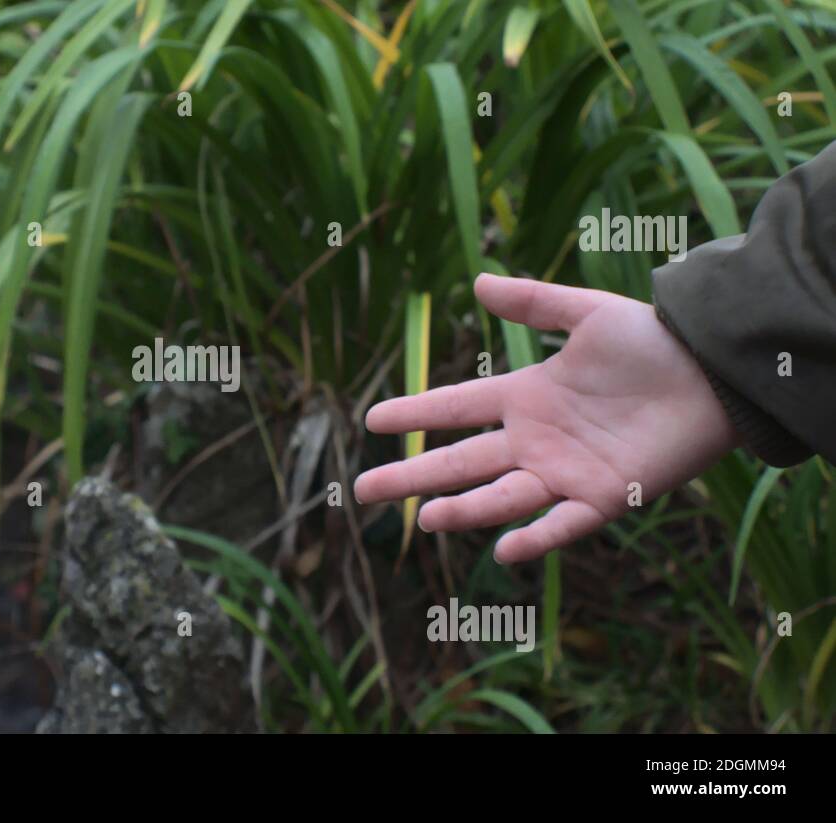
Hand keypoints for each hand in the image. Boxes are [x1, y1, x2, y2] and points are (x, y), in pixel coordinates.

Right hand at [354, 273, 741, 562]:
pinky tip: (503, 550)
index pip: (456, 408)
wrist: (714, 372)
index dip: (415, 412)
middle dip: (412, 477)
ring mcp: (565, 471)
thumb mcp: (588, 313)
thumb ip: (534, 302)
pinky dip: (536, 538)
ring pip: (501, 496)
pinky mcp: (605, 496)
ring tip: (424, 518)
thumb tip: (477, 283)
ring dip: (464, 510)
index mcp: (525, 396)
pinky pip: (563, 523)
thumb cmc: (653, 341)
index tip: (372, 420)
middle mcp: (535, 440)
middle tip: (364, 493)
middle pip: (461, 462)